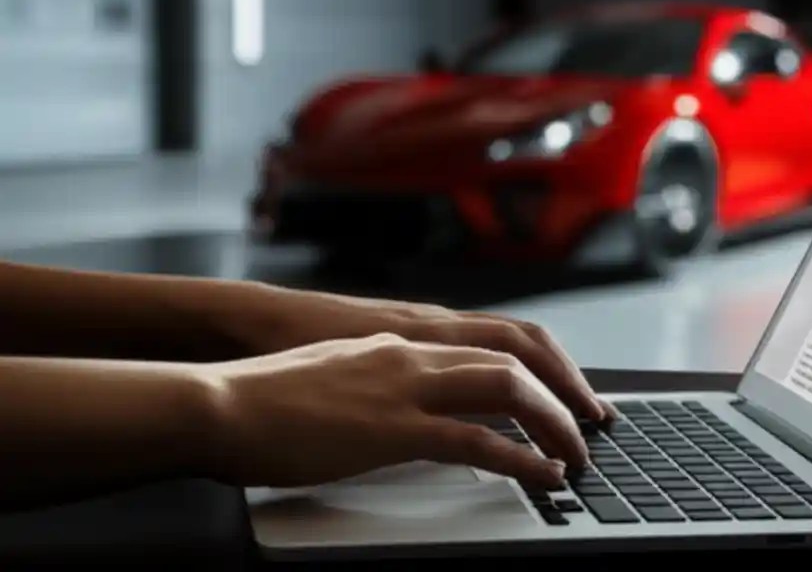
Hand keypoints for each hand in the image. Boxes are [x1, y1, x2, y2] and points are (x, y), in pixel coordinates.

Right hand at [200, 333, 585, 488]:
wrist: (217, 401)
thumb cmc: (260, 396)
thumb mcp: (332, 374)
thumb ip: (374, 381)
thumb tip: (395, 405)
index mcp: (399, 341)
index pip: (490, 341)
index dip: (538, 366)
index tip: (564, 393)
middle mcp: (412, 353)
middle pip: (512, 360)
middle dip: (560, 392)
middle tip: (589, 423)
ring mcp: (405, 387)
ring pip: (507, 390)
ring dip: (552, 422)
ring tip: (576, 454)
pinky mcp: (393, 429)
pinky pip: (477, 441)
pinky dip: (521, 459)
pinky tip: (543, 475)